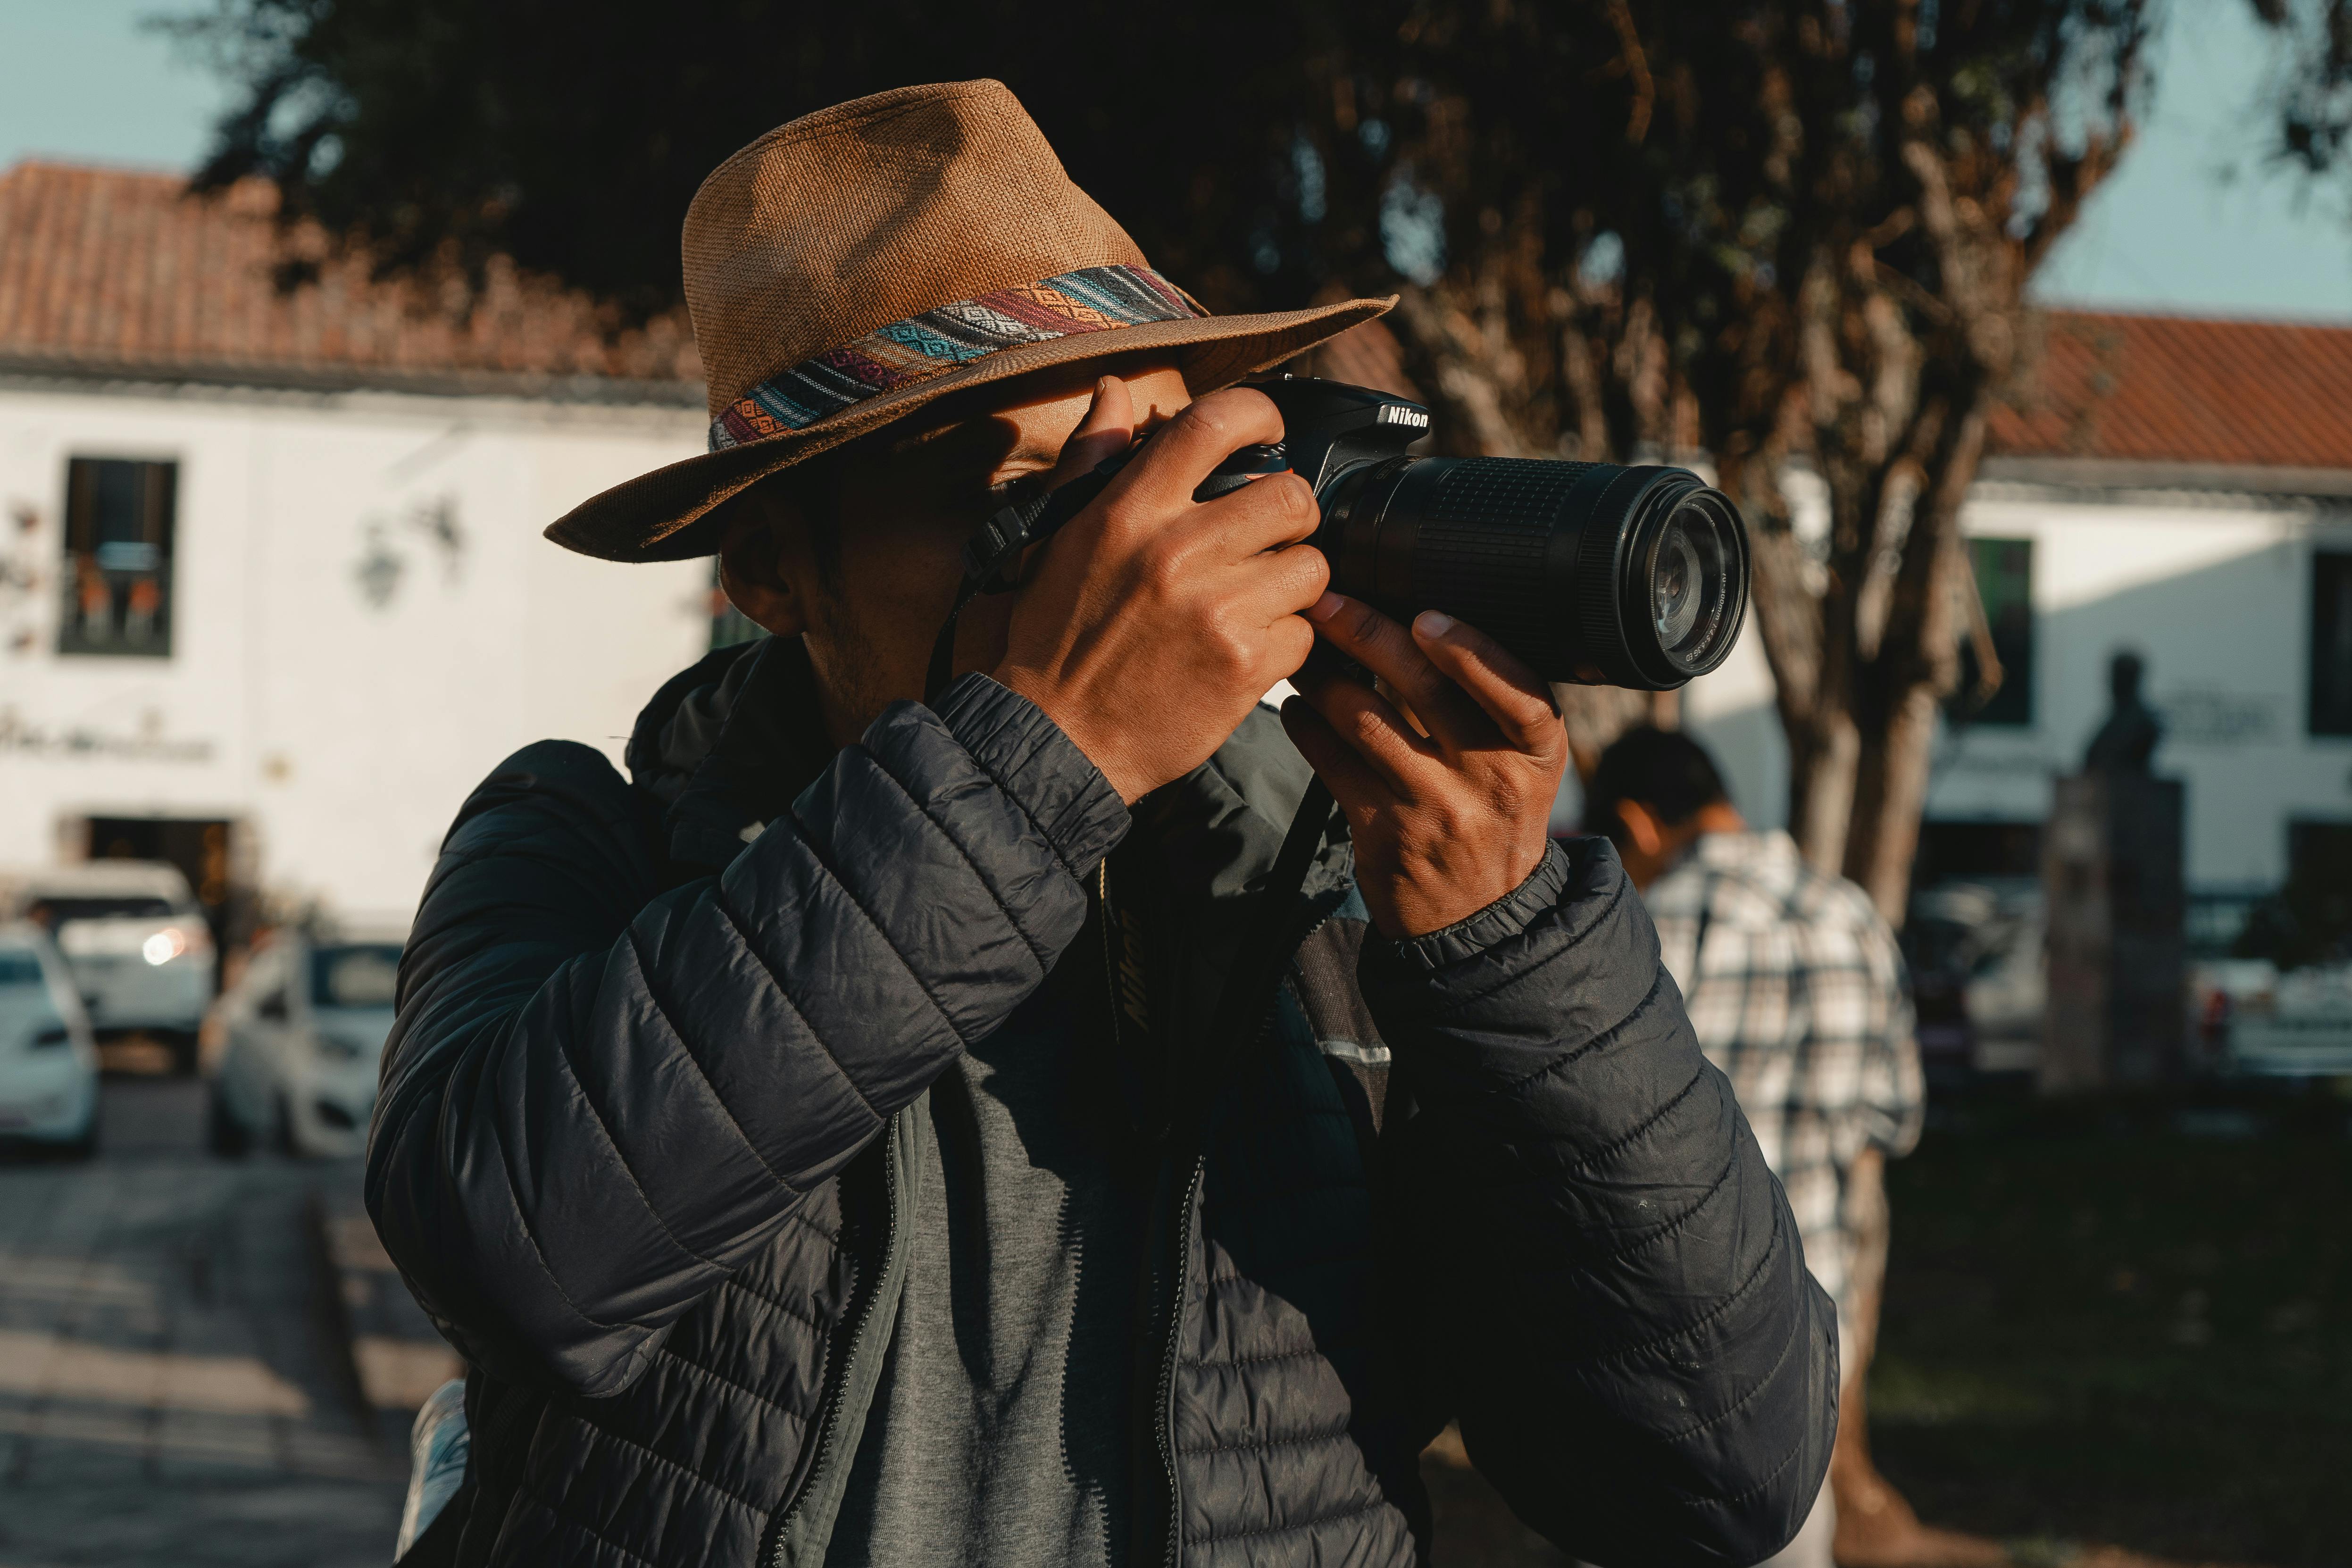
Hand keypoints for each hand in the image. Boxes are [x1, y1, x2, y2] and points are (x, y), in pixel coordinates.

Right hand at [994, 380, 1328, 802]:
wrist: (1057, 739)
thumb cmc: (1056, 638)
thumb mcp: (1059, 537)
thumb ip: (1093, 459)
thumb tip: (1114, 391)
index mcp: (1129, 510)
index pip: (1215, 423)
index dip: (1259, 415)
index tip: (1267, 433)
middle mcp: (1176, 551)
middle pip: (1291, 494)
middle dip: (1289, 515)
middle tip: (1268, 537)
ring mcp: (1217, 610)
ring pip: (1311, 566)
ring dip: (1292, 583)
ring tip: (1253, 600)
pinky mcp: (1245, 666)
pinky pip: (1306, 632)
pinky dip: (1286, 642)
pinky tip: (1247, 649)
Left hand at [1280, 596, 1567, 938]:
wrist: (1479, 916)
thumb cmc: (1495, 817)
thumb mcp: (1523, 765)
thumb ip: (1491, 704)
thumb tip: (1421, 622)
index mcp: (1536, 752)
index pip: (1517, 690)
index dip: (1471, 650)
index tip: (1425, 617)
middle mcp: (1491, 779)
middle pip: (1426, 690)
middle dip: (1368, 634)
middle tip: (1328, 602)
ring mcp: (1436, 808)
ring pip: (1366, 721)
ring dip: (1323, 677)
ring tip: (1301, 650)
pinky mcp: (1385, 834)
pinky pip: (1334, 764)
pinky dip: (1308, 727)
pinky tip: (1297, 708)